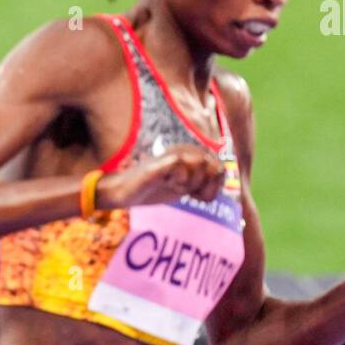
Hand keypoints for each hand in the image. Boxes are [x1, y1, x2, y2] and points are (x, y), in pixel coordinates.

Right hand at [99, 144, 225, 209]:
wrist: (122, 192)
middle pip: (215, 168)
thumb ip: (204, 181)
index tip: (195, 195)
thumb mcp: (184, 187)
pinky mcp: (161, 162)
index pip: (221, 169)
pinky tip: (167, 183)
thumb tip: (221, 170)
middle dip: (204, 186)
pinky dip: (178, 179)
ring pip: (201, 165)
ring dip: (190, 183)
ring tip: (172, 185)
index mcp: (191, 154)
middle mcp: (184, 150)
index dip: (213, 187)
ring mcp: (172, 154)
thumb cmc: (152, 189)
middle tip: (184, 191)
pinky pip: (181, 164)